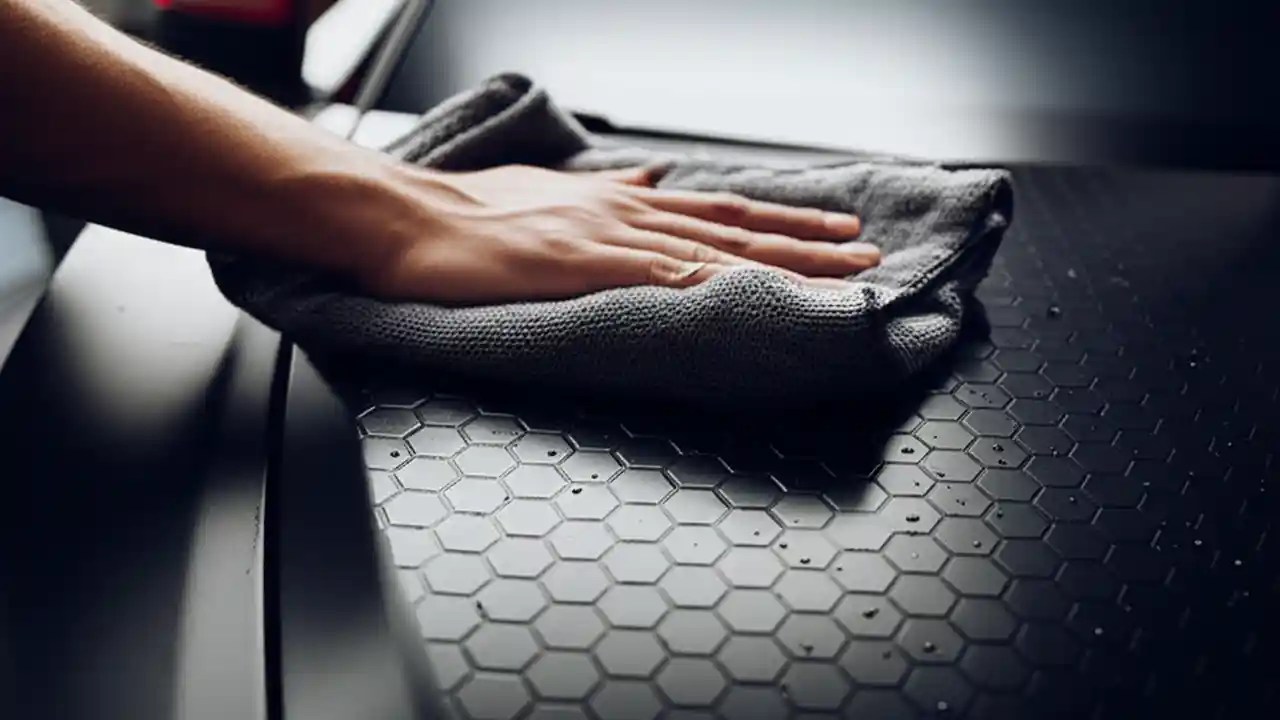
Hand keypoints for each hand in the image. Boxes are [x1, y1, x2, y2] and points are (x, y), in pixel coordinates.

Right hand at [361, 164, 878, 303]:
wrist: (406, 215)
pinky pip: (658, 275)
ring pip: (716, 250)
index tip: (833, 229)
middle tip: (868, 252)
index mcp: (622, 202)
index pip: (721, 212)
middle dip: (808, 243)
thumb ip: (607, 191)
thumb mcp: (549, 193)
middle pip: (737, 228)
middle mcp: (628, 212)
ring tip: (843, 275)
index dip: (783, 222)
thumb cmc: (470, 211)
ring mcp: (607, 237)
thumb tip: (651, 180)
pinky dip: (712, 285)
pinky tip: (752, 297)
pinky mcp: (579, 265)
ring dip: (784, 264)